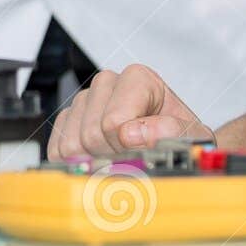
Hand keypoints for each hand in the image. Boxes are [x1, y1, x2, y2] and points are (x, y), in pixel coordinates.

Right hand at [47, 64, 212, 159]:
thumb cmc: (179, 141)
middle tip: (134, 160)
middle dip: (111, 157)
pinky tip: (99, 162)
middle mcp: (107, 84)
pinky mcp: (66, 122)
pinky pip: (56, 150)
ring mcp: (84, 102)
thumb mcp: (189, 137)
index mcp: (138, 79)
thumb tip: (131, 133)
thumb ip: (168, 131)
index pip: (113, 121)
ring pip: (70, 144)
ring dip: (94, 162)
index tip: (144, 152)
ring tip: (119, 160)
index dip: (126, 146)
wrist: (172, 150)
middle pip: (90, 134)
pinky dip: (75, 165)